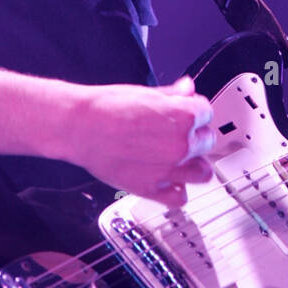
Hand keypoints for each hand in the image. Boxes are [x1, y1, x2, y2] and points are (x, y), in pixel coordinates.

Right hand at [69, 75, 214, 204]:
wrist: (80, 126)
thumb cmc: (105, 108)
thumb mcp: (145, 93)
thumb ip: (173, 94)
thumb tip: (187, 89)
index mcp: (184, 116)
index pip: (207, 113)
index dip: (196, 111)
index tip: (187, 113)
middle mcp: (181, 145)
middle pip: (207, 142)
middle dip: (196, 136)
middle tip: (179, 134)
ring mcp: (168, 169)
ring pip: (202, 173)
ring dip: (195, 165)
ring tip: (181, 158)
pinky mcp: (151, 189)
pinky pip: (179, 198)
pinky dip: (177, 191)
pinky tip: (169, 180)